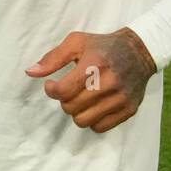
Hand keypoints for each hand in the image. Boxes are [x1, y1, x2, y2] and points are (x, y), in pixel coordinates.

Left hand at [25, 28, 156, 133]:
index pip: (63, 91)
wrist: (140, 51)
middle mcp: (109, 83)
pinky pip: (100, 128)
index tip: (52, 85)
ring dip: (78, 112)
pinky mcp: (129, 109)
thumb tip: (31, 72)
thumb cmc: (103, 46)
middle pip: (71, 108)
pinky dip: (93, 120)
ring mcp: (120, 99)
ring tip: (82, 98)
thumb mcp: (77, 42)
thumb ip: (52, 58)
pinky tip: (95, 105)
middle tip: (71, 90)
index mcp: (94, 65)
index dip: (51, 90)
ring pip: (83, 121)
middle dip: (65, 100)